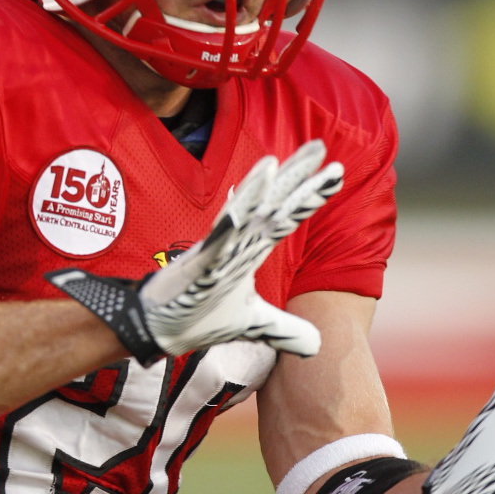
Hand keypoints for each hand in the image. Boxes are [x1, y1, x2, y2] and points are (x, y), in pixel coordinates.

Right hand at [138, 140, 343, 356]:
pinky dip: (232, 215)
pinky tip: (246, 195)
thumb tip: (317, 346)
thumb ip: (285, 330)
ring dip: (264, 186)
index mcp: (250, 250)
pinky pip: (219, 235)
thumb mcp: (254, 325)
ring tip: (280, 161)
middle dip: (296, 176)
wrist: (158, 331)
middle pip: (271, 203)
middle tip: (320, 146)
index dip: (309, 196)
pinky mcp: (200, 264)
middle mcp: (236, 242)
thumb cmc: (200, 316)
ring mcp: (217, 249)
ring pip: (245, 212)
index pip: (285, 217)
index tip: (336, 172)